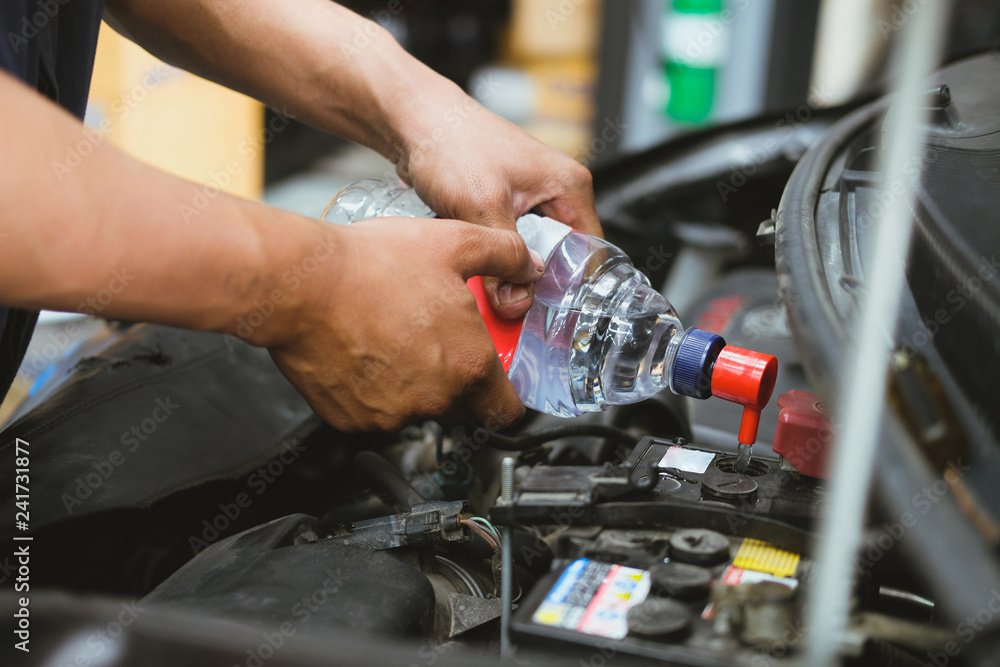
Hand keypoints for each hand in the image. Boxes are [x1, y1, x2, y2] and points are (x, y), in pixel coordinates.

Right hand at [264, 216, 544, 431]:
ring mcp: (391, 415)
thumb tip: (528, 266)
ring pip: (415, 408)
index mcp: (468, 364)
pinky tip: (362, 349)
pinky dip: (372, 389)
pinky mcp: (351, 420)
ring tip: (390, 334)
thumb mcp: (454, 242)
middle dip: (454, 379)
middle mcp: (434, 399)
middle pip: (460, 407)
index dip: (505, 394)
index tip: (495, 378)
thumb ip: (504, 255)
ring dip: (411, 382)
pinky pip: (374, 411)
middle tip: (433, 338)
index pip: (507, 411)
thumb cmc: (371, 264)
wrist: (300, 283)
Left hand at [393, 84, 602, 320]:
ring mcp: (529, 198)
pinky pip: (507, 243)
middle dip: (532, 282)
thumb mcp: (483, 208)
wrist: (413, 120)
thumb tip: (515, 300)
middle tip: (507, 303)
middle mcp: (555, 192)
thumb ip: (504, 257)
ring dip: (508, 271)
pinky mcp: (503, 204)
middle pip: (558, 257)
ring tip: (487, 285)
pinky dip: (492, 257)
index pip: (589, 252)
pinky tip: (474, 267)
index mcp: (569, 187)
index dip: (567, 285)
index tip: (541, 310)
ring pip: (529, 253)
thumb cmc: (452, 142)